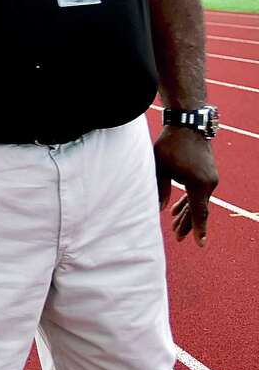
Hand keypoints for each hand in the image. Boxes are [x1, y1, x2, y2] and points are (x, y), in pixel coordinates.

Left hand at [154, 125, 218, 245]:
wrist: (188, 125)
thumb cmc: (170, 145)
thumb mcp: (160, 167)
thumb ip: (160, 189)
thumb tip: (159, 209)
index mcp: (198, 184)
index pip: (199, 212)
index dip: (198, 229)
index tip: (201, 244)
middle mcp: (209, 183)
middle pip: (198, 209)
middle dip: (187, 224)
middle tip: (178, 238)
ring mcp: (210, 179)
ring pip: (198, 201)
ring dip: (186, 214)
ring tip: (175, 227)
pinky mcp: (207, 174)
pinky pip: (198, 193)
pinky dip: (188, 201)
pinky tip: (177, 209)